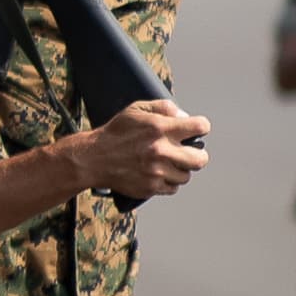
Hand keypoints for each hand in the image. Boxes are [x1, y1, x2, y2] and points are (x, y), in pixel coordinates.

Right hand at [79, 99, 210, 201]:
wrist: (94, 158)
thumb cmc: (117, 132)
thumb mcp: (136, 109)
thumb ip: (164, 107)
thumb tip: (185, 116)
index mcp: (160, 128)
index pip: (200, 127)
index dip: (201, 127)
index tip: (196, 130)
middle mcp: (161, 150)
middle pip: (201, 159)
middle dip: (198, 155)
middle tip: (189, 153)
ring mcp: (156, 171)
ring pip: (186, 176)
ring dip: (180, 170)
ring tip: (167, 164)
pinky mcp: (150, 187)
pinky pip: (172, 188)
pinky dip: (168, 182)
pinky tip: (158, 174)